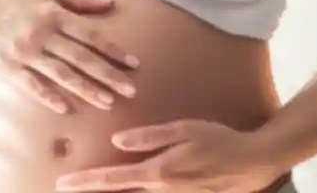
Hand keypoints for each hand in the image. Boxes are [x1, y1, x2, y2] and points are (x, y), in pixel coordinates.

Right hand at [0, 0, 139, 113]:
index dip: (113, 50)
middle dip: (108, 75)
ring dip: (87, 89)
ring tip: (108, 102)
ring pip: (61, 74)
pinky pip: (31, 85)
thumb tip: (110, 3)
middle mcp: (40, 33)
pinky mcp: (7, 67)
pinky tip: (66, 108)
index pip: (90, 34)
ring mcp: (23, 52)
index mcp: (51, 13)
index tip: (134, 63)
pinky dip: (49, 96)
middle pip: (81, 58)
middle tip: (131, 90)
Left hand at [54, 119, 282, 191]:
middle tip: (64, 189)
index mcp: (159, 173)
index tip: (62, 184)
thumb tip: (116, 140)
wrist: (254, 163)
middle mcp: (163, 192)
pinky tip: (125, 190)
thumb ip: (150, 136)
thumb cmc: (219, 140)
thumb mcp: (184, 129)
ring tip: (89, 190)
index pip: (113, 180)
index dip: (86, 182)